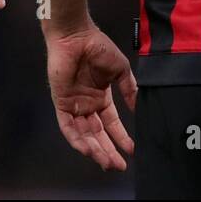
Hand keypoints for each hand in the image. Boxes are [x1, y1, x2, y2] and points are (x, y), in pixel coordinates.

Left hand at [45, 24, 136, 170]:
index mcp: (100, 96)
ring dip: (95, 149)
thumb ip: (129, 89)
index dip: (121, 137)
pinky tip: (89, 150)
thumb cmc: (98, 46)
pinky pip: (68, 127)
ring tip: (107, 162)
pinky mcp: (61, 103)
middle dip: (108, 151)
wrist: (77, 36)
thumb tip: (139, 107)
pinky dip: (78, 140)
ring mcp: (74, 104)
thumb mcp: (120, 70)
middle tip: (119, 165)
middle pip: (98, 134)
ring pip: (84, 135)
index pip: (111, 123)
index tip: (132, 149)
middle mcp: (87, 103)